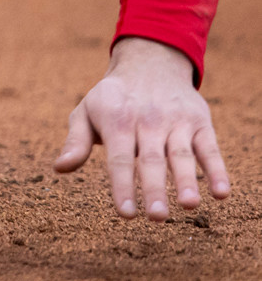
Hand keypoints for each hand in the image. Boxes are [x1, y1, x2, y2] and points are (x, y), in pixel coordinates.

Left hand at [54, 36, 230, 219]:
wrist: (149, 63)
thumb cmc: (113, 99)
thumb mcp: (87, 112)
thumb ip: (77, 141)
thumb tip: (59, 168)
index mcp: (117, 120)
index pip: (118, 159)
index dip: (122, 186)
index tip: (126, 214)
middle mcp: (147, 121)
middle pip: (151, 160)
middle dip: (154, 189)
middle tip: (157, 217)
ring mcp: (175, 121)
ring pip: (181, 155)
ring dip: (187, 180)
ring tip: (189, 205)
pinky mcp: (199, 122)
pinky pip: (209, 148)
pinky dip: (218, 170)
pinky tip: (222, 193)